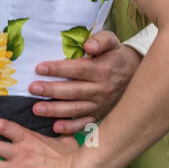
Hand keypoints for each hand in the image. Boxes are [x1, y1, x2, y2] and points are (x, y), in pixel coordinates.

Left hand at [26, 31, 140, 133]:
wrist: (136, 76)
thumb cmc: (116, 56)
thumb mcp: (112, 42)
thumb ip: (101, 40)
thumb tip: (88, 45)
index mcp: (102, 70)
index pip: (77, 69)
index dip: (58, 69)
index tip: (39, 68)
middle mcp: (101, 89)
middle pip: (73, 91)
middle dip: (51, 90)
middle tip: (32, 89)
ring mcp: (100, 104)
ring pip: (75, 109)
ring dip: (55, 110)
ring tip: (36, 109)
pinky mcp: (99, 115)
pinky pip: (84, 123)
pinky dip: (71, 127)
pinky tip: (56, 128)